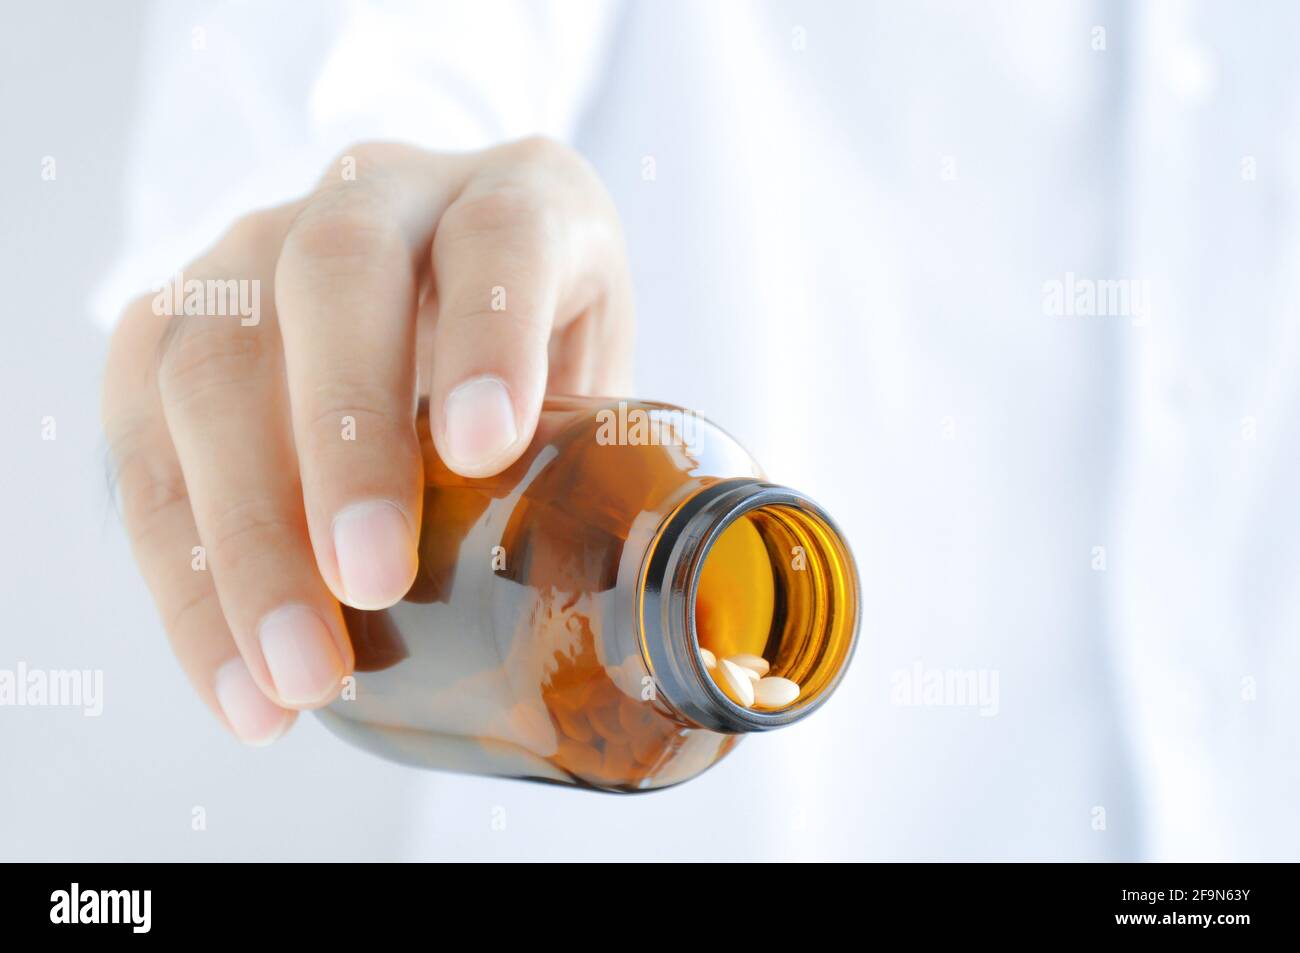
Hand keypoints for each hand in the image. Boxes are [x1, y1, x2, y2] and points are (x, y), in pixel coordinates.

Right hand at [101, 138, 634, 743]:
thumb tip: (655, 611)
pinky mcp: (173, 326)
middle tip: (370, 585)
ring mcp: (257, 250)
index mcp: (519, 197)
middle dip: (344, 439)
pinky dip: (182, 574)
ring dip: (244, 534)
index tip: (484, 450)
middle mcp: (377, 198)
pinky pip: (143, 441)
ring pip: (212, 359)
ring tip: (293, 680)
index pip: (501, 232)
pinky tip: (232, 678)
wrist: (431, 286)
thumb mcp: (596, 375)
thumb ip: (612, 453)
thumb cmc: (540, 353)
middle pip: (333, 278)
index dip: (489, 331)